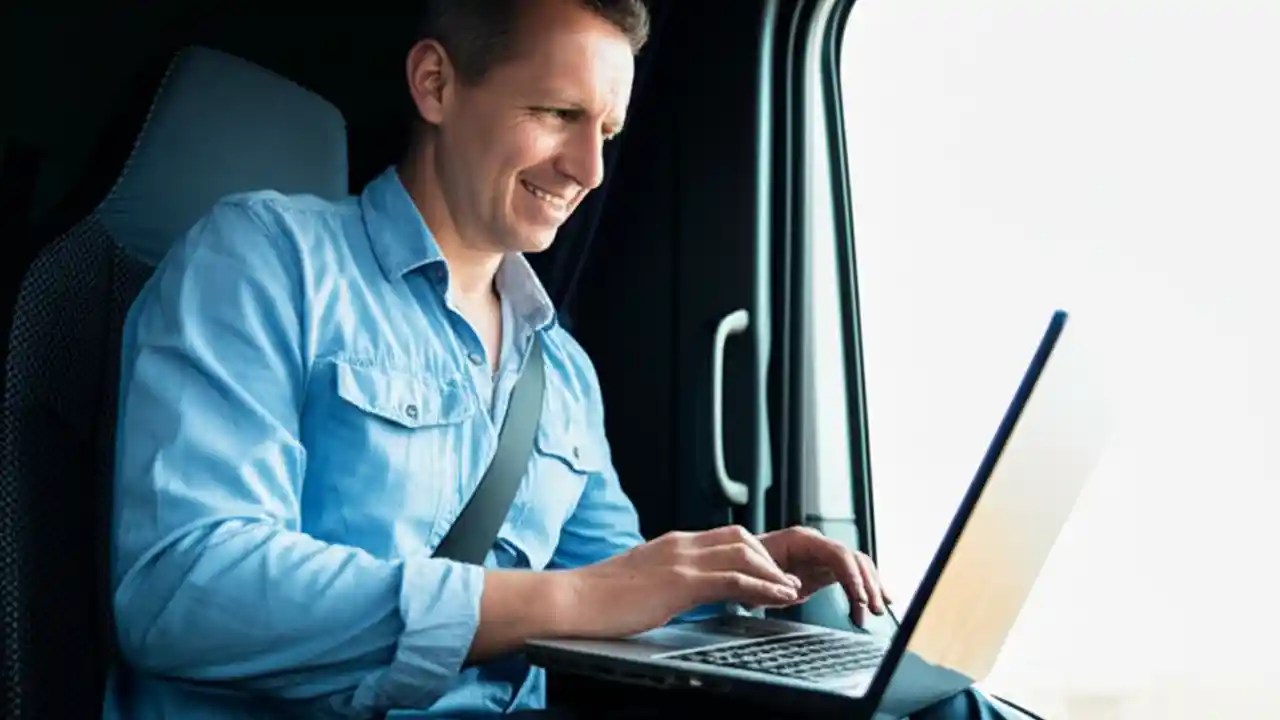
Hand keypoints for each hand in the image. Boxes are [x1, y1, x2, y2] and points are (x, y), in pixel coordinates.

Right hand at [560, 525, 803, 637]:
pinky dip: (762, 589)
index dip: (754, 553)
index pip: (723, 538)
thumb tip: (678, 594)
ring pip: (744, 554)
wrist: (570, 602)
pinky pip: (733, 580)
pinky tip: (778, 599)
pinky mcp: (679, 583)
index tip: (770, 574)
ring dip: (773, 573)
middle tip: (787, 582)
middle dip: (770, 558)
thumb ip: (664, 581)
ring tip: (791, 592)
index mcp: (671, 545)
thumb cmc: (597, 600)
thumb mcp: (640, 583)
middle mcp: (680, 545)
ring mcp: (680, 562)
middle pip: (741, 538)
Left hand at [758, 525, 891, 626]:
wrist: (740, 565)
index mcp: (802, 540)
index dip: (852, 575)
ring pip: (858, 567)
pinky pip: (852, 575)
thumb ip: (775, 580)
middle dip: (867, 584)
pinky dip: (866, 588)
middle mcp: (817, 544)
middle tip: (874, 610)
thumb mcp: (756, 576)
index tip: (860, 598)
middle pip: (854, 559)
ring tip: (877, 612)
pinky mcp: (825, 569)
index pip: (838, 553)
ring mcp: (823, 555)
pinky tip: (879, 601)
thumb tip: (795, 588)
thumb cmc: (746, 567)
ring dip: (871, 588)